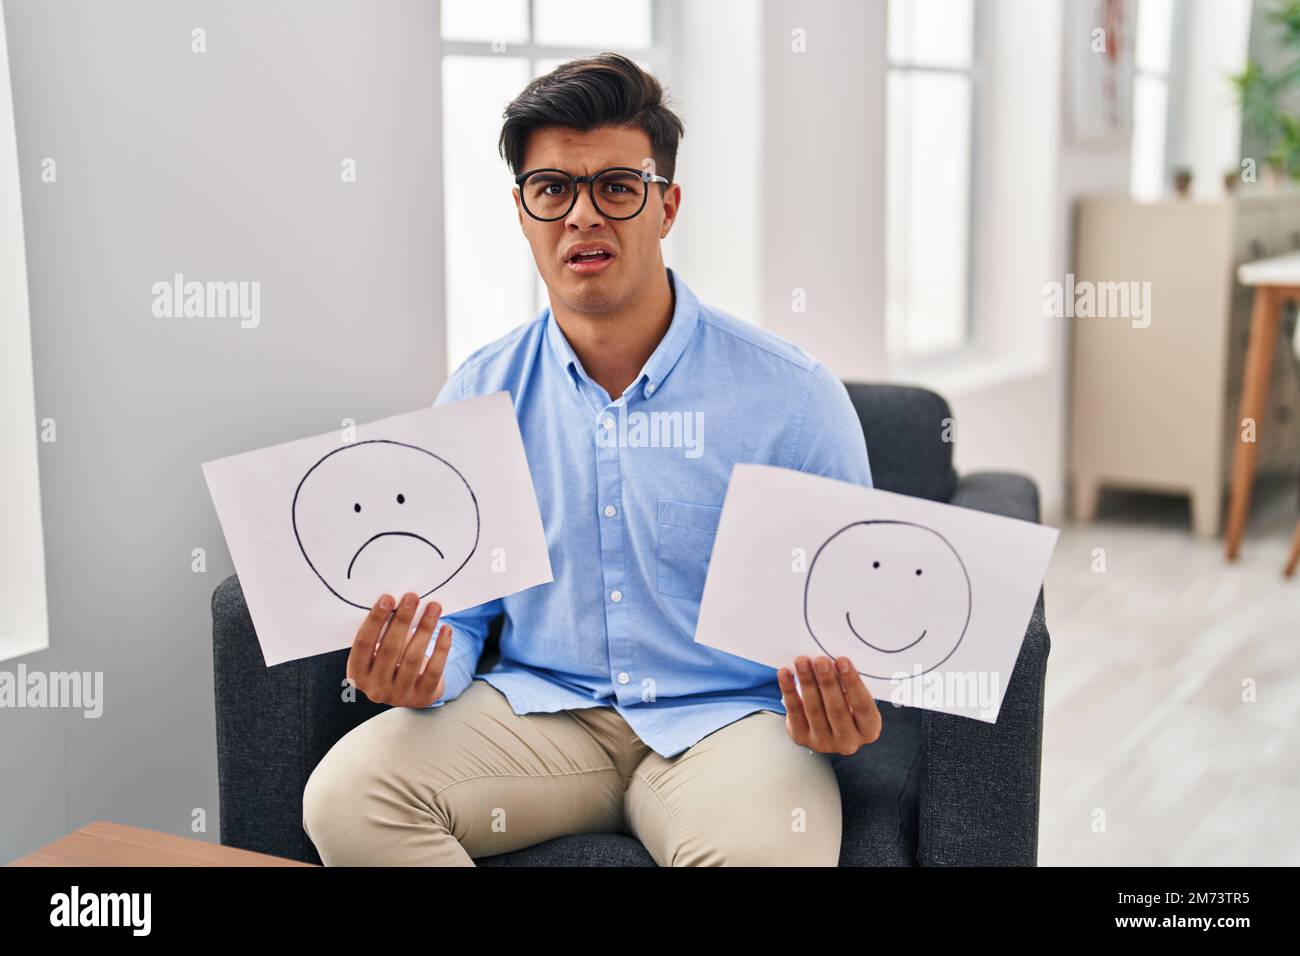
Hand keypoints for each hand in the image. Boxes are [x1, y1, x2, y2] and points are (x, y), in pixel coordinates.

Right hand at [346, 591, 451, 707]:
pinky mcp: (422, 697)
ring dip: (425, 628)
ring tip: (433, 607)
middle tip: (412, 597)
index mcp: (357, 674)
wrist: (410, 692)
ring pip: (413, 658)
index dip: (375, 620)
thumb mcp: (378, 651)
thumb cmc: (391, 662)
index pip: (363, 644)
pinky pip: (433, 670)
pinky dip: (442, 648)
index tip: (388, 598)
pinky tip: (446, 629)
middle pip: (389, 649)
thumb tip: (399, 603)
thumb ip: (383, 633)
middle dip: (402, 620)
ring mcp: (399, 696)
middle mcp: (375, 689)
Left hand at [778, 655, 881, 755]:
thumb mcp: (854, 698)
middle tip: (820, 660)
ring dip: (807, 683)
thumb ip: (847, 684)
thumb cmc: (845, 703)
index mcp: (869, 730)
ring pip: (814, 709)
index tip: (842, 660)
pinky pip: (794, 712)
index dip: (852, 683)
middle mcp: (848, 742)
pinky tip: (784, 673)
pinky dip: (788, 690)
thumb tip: (832, 660)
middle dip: (827, 682)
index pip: (863, 706)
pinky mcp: (801, 738)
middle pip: (837, 709)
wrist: (826, 727)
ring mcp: (823, 743)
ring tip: (802, 661)